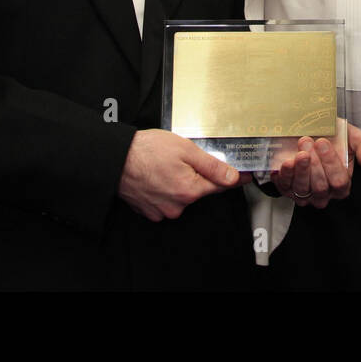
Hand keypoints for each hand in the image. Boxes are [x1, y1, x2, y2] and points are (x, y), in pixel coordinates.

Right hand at [118, 128, 245, 221]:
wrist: (115, 159)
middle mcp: (177, 206)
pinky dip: (165, 190)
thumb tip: (232, 177)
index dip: (233, 178)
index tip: (245, 176)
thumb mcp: (185, 149)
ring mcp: (163, 211)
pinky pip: (166, 201)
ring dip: (179, 182)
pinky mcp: (150, 212)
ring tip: (165, 166)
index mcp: (189, 190)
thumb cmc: (147, 151)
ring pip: (182, 196)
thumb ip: (211, 165)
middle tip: (182, 159)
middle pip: (199, 190)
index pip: (220, 186)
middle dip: (196, 175)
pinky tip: (157, 176)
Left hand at [273, 122, 360, 208]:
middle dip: (314, 164)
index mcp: (342, 184)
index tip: (323, 142)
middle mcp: (324, 193)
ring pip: (303, 189)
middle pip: (320, 187)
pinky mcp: (288, 189)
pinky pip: (285, 187)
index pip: (339, 181)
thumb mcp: (354, 138)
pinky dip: (285, 175)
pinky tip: (287, 162)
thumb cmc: (335, 137)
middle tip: (308, 142)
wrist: (313, 133)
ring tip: (299, 152)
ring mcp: (305, 194)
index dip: (331, 163)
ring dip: (300, 170)